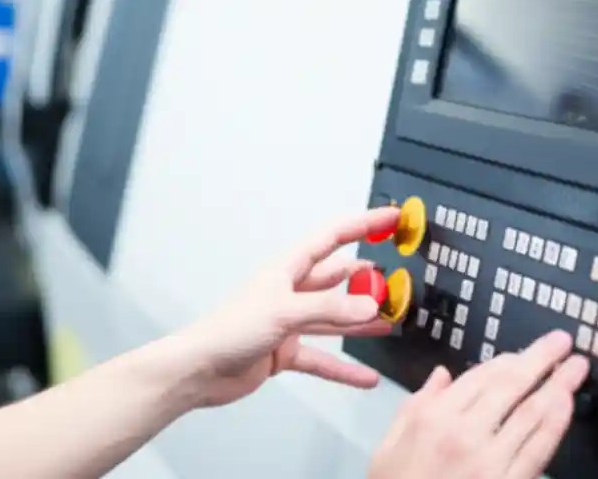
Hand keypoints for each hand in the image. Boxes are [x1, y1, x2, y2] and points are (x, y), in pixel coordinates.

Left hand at [173, 206, 400, 407]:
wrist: (199, 370)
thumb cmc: (229, 330)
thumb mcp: (284, 312)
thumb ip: (329, 308)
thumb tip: (370, 306)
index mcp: (287, 269)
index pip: (332, 238)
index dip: (362, 225)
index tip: (390, 218)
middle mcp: (291, 292)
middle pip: (336, 279)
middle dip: (367, 280)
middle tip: (398, 282)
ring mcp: (289, 322)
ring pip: (334, 317)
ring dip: (360, 321)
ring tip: (391, 320)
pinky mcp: (285, 351)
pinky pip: (323, 358)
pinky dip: (343, 368)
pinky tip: (366, 378)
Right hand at [369, 330, 588, 478]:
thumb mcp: (388, 445)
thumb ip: (416, 404)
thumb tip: (441, 375)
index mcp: (433, 418)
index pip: (480, 377)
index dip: (509, 360)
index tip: (525, 351)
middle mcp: (464, 434)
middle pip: (511, 386)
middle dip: (541, 359)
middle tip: (563, 341)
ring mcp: (489, 461)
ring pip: (531, 413)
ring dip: (558, 385)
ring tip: (577, 368)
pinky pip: (538, 449)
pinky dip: (555, 424)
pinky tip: (566, 405)